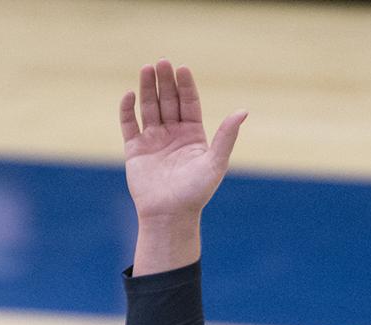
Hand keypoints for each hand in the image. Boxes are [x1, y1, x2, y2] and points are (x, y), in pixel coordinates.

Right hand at [120, 59, 245, 224]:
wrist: (170, 215)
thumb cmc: (195, 193)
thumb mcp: (215, 162)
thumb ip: (227, 136)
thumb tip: (243, 111)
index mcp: (193, 135)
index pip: (189, 103)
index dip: (186, 86)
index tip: (183, 69)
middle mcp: (173, 134)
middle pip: (168, 100)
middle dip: (166, 82)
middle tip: (163, 62)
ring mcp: (153, 140)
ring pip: (149, 107)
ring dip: (148, 88)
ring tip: (147, 68)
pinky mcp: (135, 149)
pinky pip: (129, 124)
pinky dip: (127, 109)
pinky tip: (130, 95)